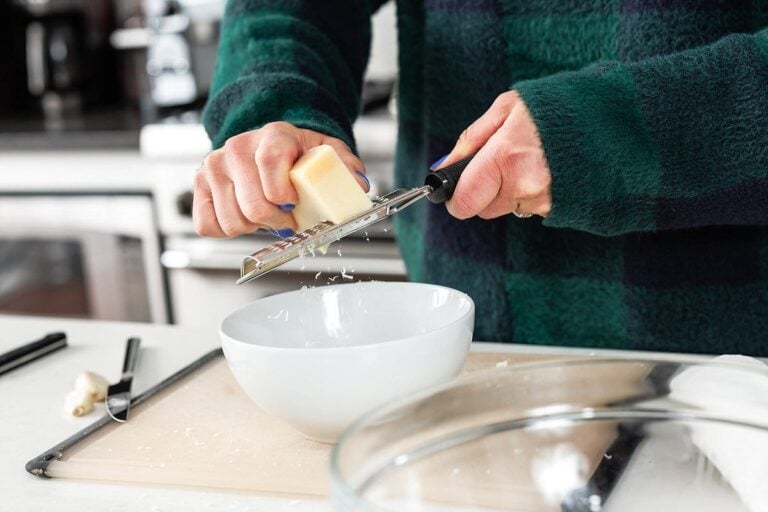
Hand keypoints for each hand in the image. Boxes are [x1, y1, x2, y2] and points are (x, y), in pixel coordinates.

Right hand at [193, 122, 367, 237]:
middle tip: (287, 220)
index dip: (283, 193)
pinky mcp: (200, 185)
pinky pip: (208, 224)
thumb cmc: (298, 153)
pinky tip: (244, 218)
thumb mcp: (327, 153)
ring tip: (266, 215)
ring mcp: (215, 166)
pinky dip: (228, 230)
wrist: (272, 144)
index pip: (270, 164)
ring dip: (252, 228)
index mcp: (273, 136)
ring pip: (231, 220)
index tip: (295, 204)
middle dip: (275, 221)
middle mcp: (238, 148)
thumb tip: (358, 184)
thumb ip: (344, 166)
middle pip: (252, 204)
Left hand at [435, 91, 551, 219]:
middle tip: (505, 161)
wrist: (619, 115)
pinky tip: (549, 169)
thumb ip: (471, 140)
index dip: (457, 197)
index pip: (463, 202)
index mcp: (506, 156)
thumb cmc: (561, 104)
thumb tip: (444, 166)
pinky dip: (535, 193)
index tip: (459, 187)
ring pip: (509, 208)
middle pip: (484, 209)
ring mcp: (546, 201)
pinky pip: (533, 208)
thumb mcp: (508, 107)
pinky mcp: (563, 210)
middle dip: (486, 189)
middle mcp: (525, 185)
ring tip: (534, 159)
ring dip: (513, 190)